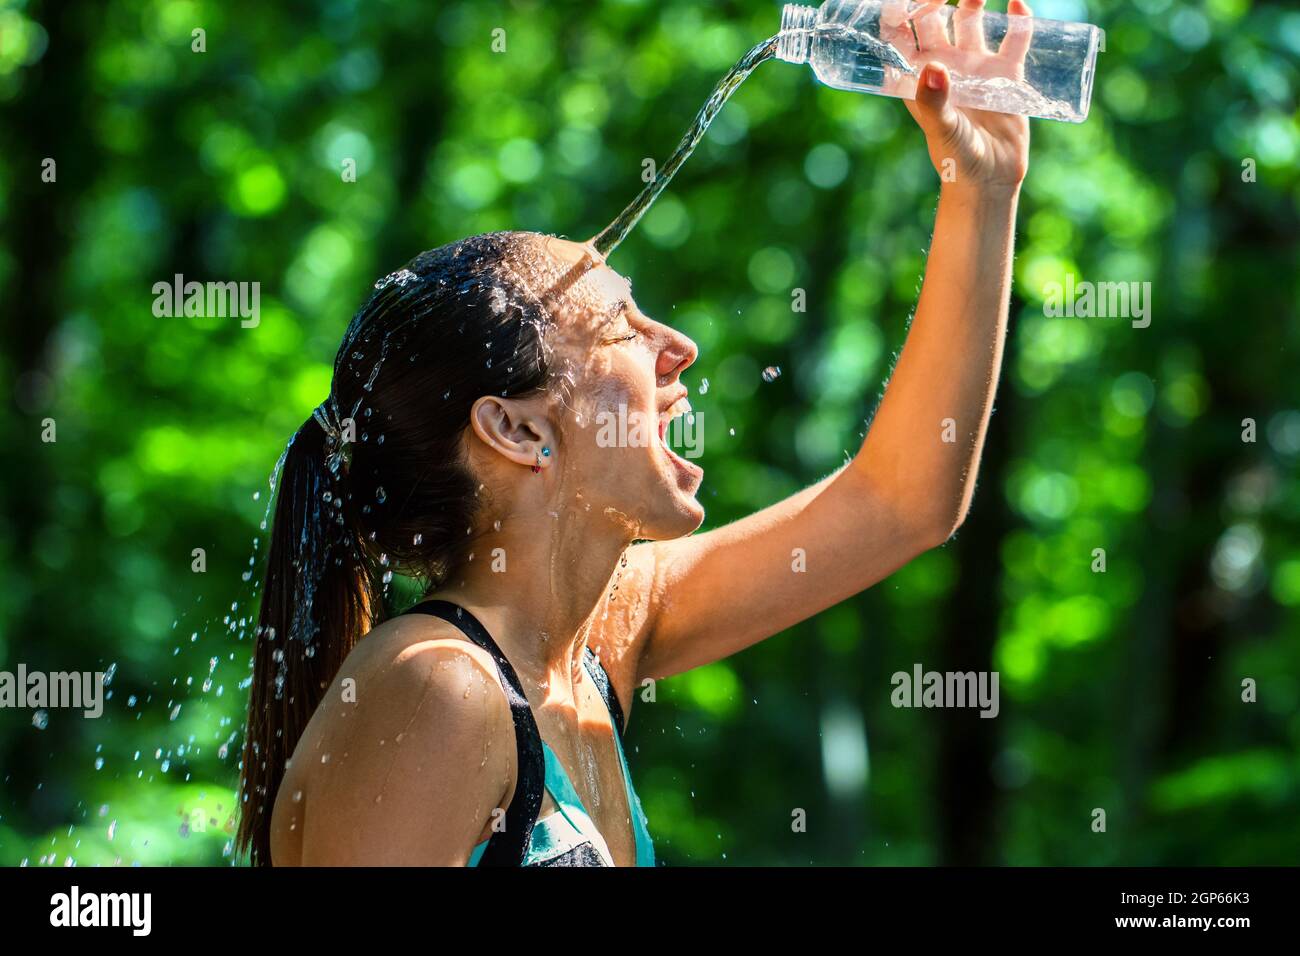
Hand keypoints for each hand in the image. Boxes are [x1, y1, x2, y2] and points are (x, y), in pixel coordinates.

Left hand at [881, 0, 1032, 192]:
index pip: (899, 35)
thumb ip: (934, 102)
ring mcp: (974, 65)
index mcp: (917, 77)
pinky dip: (1018, 18)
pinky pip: (1014, 37)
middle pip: (934, 18)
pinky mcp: (1006, 72)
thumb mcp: (942, 130)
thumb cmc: (956, 160)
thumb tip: (934, 67)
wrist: (991, 180)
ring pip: (971, 20)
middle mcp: (943, 65)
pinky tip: (1018, 4)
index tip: (906, 0)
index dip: (900, 11)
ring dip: (973, 0)